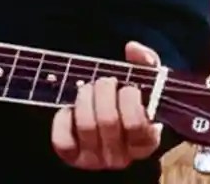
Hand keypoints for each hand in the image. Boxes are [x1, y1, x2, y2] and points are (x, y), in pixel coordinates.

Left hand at [51, 41, 164, 170]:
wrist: (108, 123)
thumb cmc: (129, 102)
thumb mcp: (145, 83)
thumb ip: (146, 64)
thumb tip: (133, 49)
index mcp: (144, 142)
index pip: (136, 123)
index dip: (129, 98)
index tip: (126, 86)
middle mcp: (121, 156)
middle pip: (108, 120)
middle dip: (103, 91)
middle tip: (103, 82)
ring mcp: (96, 160)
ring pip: (86, 126)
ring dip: (84, 99)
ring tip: (87, 90)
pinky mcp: (73, 158)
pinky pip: (63, 140)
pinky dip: (63, 119)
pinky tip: (69, 109)